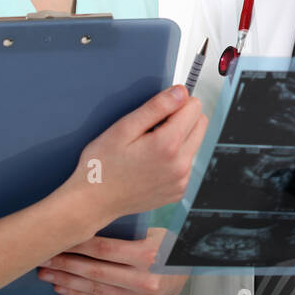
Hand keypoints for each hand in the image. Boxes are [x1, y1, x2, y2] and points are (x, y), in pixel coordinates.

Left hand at [37, 227, 187, 294]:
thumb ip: (123, 232)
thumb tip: (86, 224)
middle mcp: (144, 279)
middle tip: (44, 256)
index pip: (104, 248)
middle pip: (95, 270)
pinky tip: (63, 286)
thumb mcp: (149, 232)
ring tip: (47, 272)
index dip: (78, 244)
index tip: (58, 238)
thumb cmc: (164, 247)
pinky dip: (79, 294)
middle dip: (65, 263)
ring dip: (67, 280)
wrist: (182, 274)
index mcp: (149, 254)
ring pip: (94, 288)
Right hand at [70, 85, 207, 225]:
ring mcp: (181, 180)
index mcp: (168, 145)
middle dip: (182, 118)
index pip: (194, 107)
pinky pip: (187, 164)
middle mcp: (181, 165)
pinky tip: (151, 163)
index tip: (159, 110)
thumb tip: (181, 92)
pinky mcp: (178, 191)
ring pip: (195, 143)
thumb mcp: (123, 128)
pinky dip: (175, 158)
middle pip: (200, 124)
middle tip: (153, 127)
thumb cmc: (102, 166)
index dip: (176, 102)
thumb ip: (156, 107)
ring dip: (179, 138)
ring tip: (149, 147)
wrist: (94, 202)